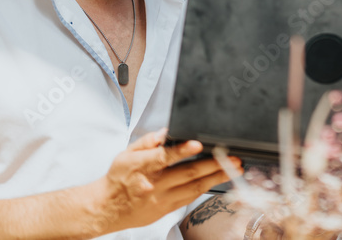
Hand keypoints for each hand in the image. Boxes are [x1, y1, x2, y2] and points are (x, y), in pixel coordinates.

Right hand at [92, 129, 240, 234]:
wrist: (107, 208)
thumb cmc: (118, 178)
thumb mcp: (126, 154)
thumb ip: (146, 142)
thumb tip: (166, 132)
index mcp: (141, 167)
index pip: (163, 157)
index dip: (181, 150)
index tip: (198, 144)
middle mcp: (153, 184)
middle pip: (186, 174)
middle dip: (212, 164)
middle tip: (232, 157)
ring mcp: (161, 199)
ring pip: (193, 188)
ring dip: (216, 177)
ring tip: (234, 169)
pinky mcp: (166, 209)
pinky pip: (190, 198)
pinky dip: (205, 188)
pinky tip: (218, 180)